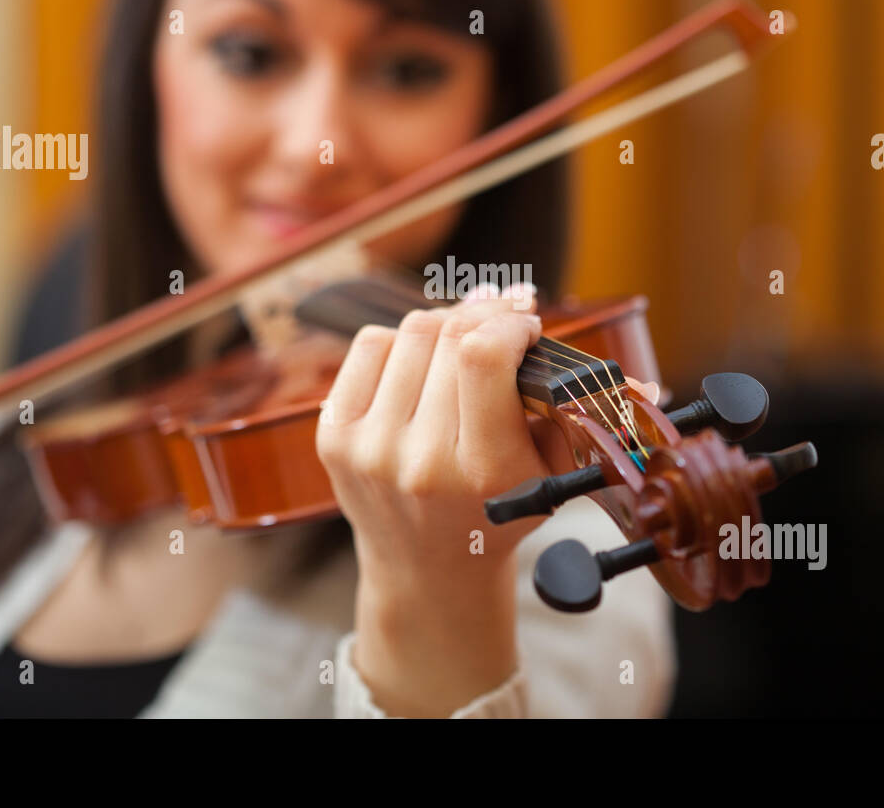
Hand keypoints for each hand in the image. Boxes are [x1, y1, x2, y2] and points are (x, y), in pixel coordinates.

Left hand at [314, 285, 546, 714]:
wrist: (428, 571)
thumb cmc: (496, 514)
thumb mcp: (546, 474)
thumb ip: (549, 401)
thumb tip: (517, 313)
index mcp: (483, 471)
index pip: (483, 357)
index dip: (508, 322)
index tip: (525, 325)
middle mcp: (419, 460)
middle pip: (448, 336)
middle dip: (483, 315)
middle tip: (499, 322)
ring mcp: (369, 448)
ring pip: (410, 333)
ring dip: (445, 324)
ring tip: (463, 340)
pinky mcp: (334, 437)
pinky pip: (370, 346)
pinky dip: (401, 341)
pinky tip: (421, 361)